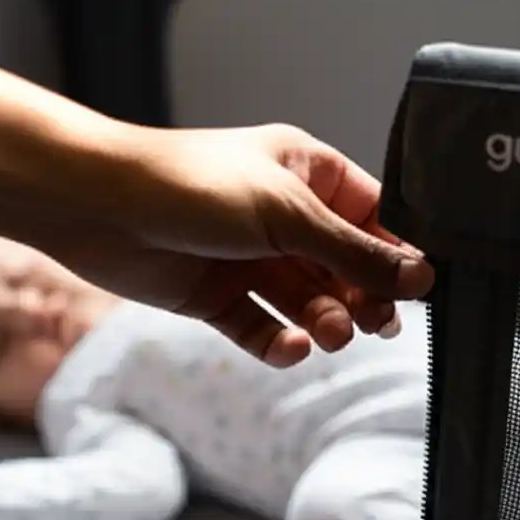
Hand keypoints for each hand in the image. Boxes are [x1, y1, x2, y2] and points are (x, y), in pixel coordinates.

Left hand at [20, 124, 433, 367]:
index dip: (397, 253)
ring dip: (325, 320)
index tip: (421, 290)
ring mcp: (249, 257)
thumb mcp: (288, 213)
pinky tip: (291, 347)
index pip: (373, 216)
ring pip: (307, 299)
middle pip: (344, 265)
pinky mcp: (216, 296)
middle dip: (361, 295)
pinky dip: (279, 341)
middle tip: (375, 324)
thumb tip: (422, 279)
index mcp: (306, 172)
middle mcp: (282, 214)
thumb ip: (355, 252)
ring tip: (330, 334)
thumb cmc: (191, 185)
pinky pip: (262, 326)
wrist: (98, 207)